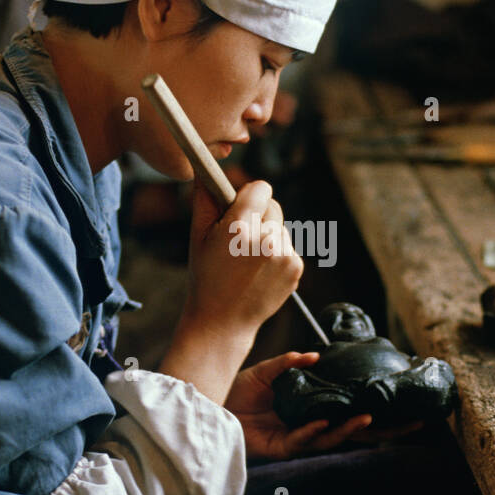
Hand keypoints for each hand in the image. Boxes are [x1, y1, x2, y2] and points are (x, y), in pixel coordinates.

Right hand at [159, 181, 303, 404]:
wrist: (222, 321)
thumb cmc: (206, 276)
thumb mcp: (198, 236)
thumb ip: (205, 200)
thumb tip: (206, 172)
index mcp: (240, 228)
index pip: (260, 188)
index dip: (249, 194)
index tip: (240, 205)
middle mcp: (266, 239)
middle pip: (273, 205)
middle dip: (259, 215)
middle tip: (240, 238)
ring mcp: (284, 255)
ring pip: (280, 227)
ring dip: (268, 235)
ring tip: (248, 260)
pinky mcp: (296, 268)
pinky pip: (288, 246)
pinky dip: (277, 253)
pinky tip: (259, 271)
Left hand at [225, 351, 372, 461]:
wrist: (213, 405)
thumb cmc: (237, 391)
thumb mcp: (265, 371)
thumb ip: (288, 364)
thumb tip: (314, 356)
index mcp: (298, 406)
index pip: (328, 407)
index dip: (345, 403)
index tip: (362, 394)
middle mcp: (298, 423)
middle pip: (332, 427)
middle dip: (352, 425)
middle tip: (370, 415)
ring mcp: (290, 436)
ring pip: (323, 438)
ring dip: (342, 431)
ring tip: (359, 420)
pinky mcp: (279, 447)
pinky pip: (300, 441)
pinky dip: (312, 431)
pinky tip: (322, 423)